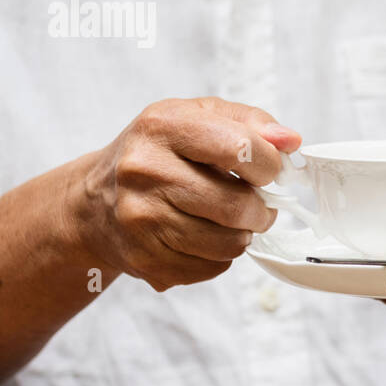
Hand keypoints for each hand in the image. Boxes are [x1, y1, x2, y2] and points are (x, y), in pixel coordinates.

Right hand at [75, 97, 301, 290]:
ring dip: (242, 235)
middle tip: (258, 205)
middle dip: (262, 209)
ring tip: (230, 221)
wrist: (95, 201)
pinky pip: (212, 268)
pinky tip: (203, 238)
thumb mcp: (198, 117)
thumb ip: (250, 122)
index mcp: (163, 126)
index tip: (270, 171)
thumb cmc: (159, 154)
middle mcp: (144, 170)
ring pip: (229, 243)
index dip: (270, 165)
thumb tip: (290, 141)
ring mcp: (140, 218)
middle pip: (238, 205)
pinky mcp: (143, 258)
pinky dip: (219, 257)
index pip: (241, 148)